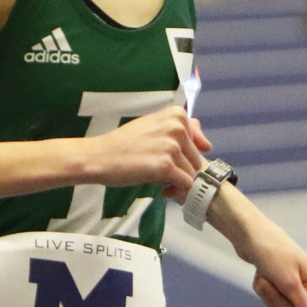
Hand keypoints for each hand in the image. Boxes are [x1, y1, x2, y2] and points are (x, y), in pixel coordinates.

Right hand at [89, 106, 210, 199]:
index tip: (166, 158)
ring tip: (158, 179)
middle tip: (158, 171)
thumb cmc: (124, 144)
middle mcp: (177, 127)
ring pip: (192, 173)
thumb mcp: (154, 127)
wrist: (99, 156)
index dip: (183, 155)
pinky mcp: (166, 166)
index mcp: (176, 115)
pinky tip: (161, 189)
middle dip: (181, 169)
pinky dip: (176, 190)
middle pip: (196, 159)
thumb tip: (207, 144)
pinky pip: (186, 184)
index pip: (197, 142)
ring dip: (177, 181)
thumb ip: (182, 131)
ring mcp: (172, 146)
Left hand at [232, 216, 306, 306]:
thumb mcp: (288, 284)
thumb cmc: (271, 254)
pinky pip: (272, 299)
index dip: (283, 301)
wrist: (250, 235)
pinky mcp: (283, 282)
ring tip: (264, 273)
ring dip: (265, 292)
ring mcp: (298, 283)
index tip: (277, 282)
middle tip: (266, 279)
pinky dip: (262, 289)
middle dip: (273, 298)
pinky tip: (261, 274)